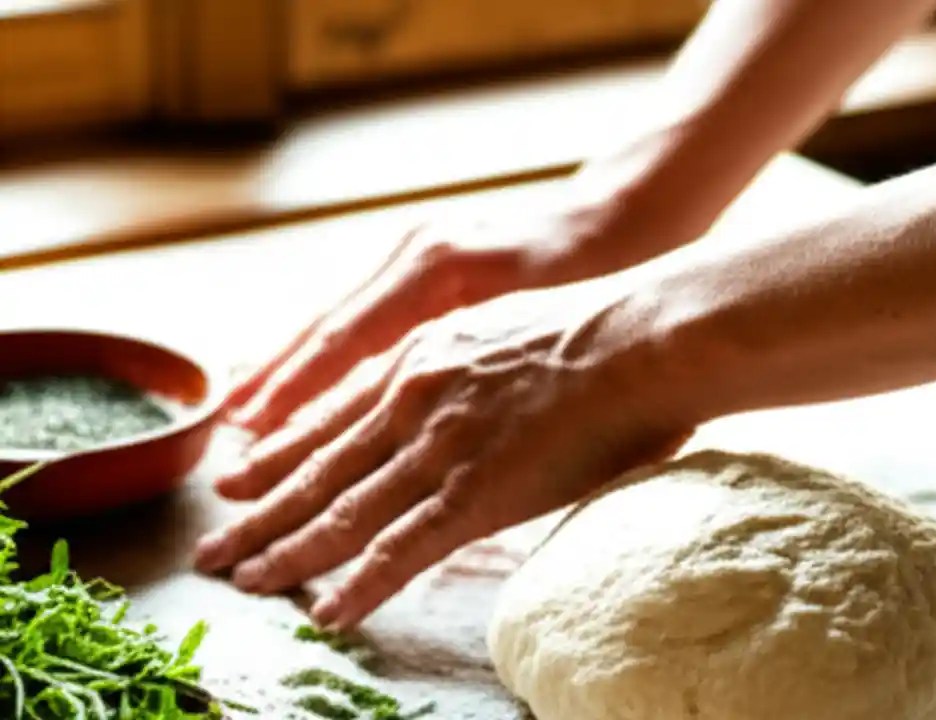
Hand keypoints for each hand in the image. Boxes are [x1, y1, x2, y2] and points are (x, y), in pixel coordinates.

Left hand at [195, 283, 689, 628]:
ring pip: (342, 511)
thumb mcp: (506, 327)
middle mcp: (412, 399)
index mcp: (422, 355)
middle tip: (215, 542)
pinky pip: (402, 550)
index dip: (281, 451)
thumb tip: (473, 394)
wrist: (639, 339)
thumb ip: (470, 366)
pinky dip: (360, 585)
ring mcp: (438, 448)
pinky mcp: (474, 494)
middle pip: (317, 466)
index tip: (240, 474)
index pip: (332, 413)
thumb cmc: (597, 330)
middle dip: (260, 509)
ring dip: (287, 551)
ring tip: (244, 578)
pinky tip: (328, 611)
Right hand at [221, 202, 622, 453]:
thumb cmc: (598, 275)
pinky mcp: (428, 264)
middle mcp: (414, 260)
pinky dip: (331, 352)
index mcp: (438, 271)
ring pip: (340, 324)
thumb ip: (476, 361)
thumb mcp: (542, 318)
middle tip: (228, 442)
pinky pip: (366, 316)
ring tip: (245, 417)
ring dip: (292, 372)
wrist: (623, 217)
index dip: (297, 391)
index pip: (348, 340)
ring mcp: (418, 259)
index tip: (252, 431)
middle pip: (328, 331)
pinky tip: (304, 381)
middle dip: (276, 388)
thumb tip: (408, 413)